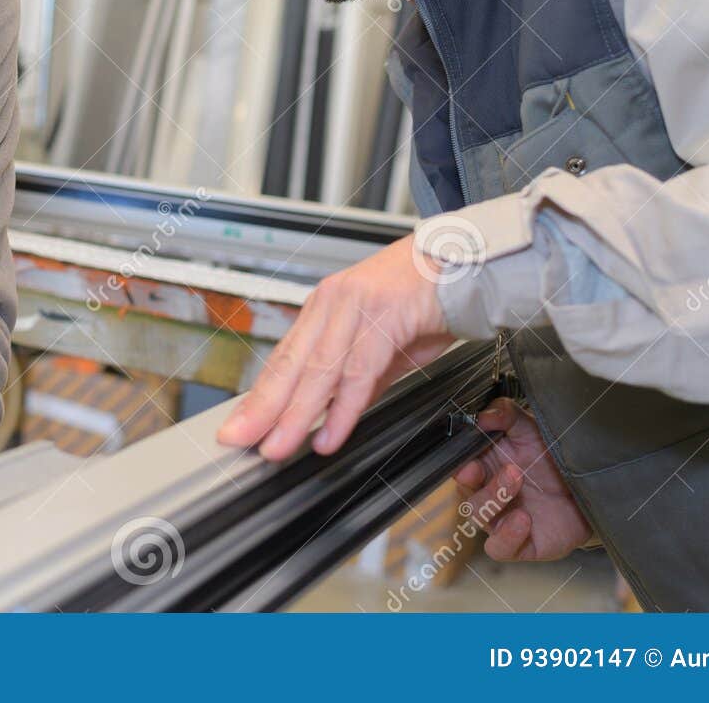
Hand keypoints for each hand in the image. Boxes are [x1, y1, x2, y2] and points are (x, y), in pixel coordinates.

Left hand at [217, 233, 455, 459]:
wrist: (469, 260)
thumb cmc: (428, 295)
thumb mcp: (386, 344)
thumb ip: (361, 378)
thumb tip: (336, 413)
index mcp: (325, 306)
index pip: (284, 358)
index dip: (260, 395)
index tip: (240, 425)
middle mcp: (332, 302)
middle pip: (290, 364)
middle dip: (262, 408)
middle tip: (239, 439)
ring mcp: (355, 305)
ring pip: (318, 370)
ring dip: (296, 415)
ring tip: (278, 447)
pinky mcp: (385, 314)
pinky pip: (358, 371)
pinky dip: (343, 408)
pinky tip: (330, 434)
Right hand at [455, 397, 592, 560]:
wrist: (588, 492)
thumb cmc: (552, 460)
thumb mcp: (531, 429)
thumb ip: (507, 415)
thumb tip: (484, 416)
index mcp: (483, 467)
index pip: (459, 467)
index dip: (460, 466)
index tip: (470, 460)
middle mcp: (487, 495)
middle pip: (465, 493)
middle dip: (478, 482)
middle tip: (510, 469)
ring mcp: (501, 521)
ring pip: (477, 517)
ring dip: (494, 499)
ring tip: (518, 483)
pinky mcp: (519, 545)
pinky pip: (499, 548)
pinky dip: (506, 536)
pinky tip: (523, 520)